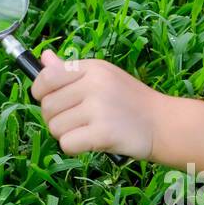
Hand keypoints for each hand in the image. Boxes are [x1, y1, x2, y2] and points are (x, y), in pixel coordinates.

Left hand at [30, 50, 159, 158]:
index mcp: (92, 68)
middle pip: (47, 106)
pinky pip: (66, 144)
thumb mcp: (103, 76)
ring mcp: (99, 108)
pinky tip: (89, 143)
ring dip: (64, 135)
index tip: (47, 101)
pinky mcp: (103, 132)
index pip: (47, 77)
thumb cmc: (130, 101)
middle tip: (74, 122)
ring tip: (85, 131)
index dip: (39, 92)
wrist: (163, 123)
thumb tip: (44, 57)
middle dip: (54, 119)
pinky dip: (73, 148)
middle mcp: (94, 84)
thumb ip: (70, 70)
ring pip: (54, 127)